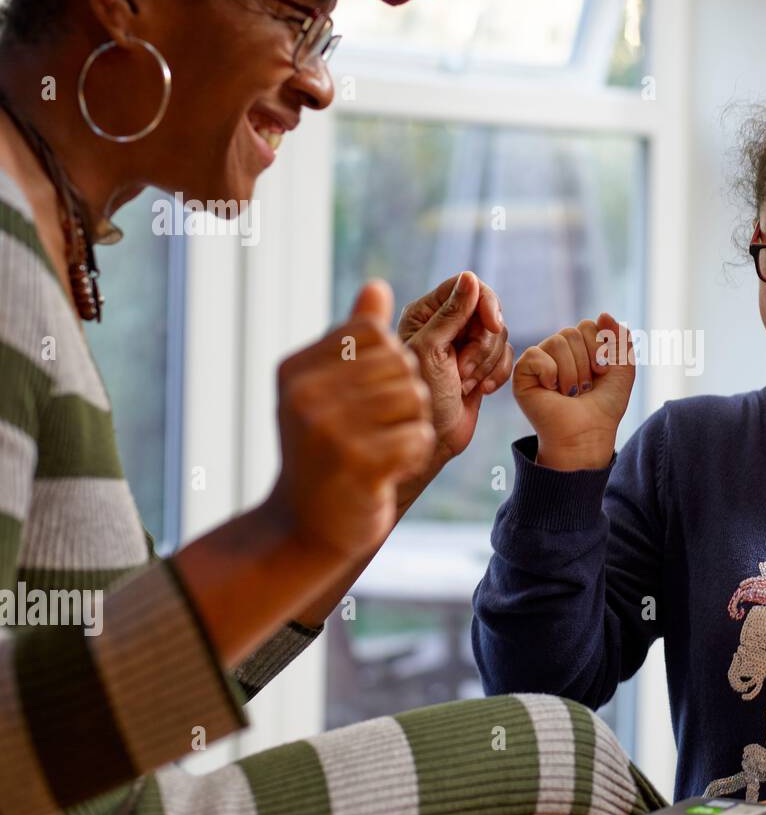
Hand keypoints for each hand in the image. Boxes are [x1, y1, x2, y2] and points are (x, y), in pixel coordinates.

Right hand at [268, 280, 434, 562]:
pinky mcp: (360, 465)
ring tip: (381, 448)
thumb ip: (353, 339)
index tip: (366, 397)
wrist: (303, 527)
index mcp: (297, 370)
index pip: (373, 334)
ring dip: (411, 426)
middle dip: (404, 397)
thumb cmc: (322, 451)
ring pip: (414, 399)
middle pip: (401, 365)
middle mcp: (306, 395)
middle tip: (377, 429)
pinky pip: (419, 437)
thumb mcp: (326, 390)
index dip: (388, 363)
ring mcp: (330, 430)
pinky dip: (413, 454)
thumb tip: (377, 287)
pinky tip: (387, 470)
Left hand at [398, 271, 512, 475]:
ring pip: (501, 335)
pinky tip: (479, 391)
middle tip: (462, 370)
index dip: (485, 302)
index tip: (492, 324)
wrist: (433, 442)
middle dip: (483, 343)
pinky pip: (507, 355)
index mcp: (426, 313)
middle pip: (488, 311)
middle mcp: (445, 324)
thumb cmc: (422, 398)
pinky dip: (498, 373)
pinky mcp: (480, 365)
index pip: (466, 286)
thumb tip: (470, 278)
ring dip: (487, 363)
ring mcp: (464, 346)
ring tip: (465, 384)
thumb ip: (451, 314)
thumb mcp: (431, 351)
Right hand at [513, 313, 635, 469]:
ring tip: (570, 393)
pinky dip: (550, 373)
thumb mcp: (623, 371)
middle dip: (586, 363)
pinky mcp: (523, 373)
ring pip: (557, 342)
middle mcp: (558, 351)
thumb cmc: (604, 408)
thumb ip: (620, 340)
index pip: (588, 326)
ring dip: (571, 373)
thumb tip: (603, 314)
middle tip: (585, 388)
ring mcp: (540, 361)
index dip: (600, 348)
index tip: (602, 373)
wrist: (587, 435)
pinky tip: (551, 389)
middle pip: (572, 332)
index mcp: (580, 348)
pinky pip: (536, 355)